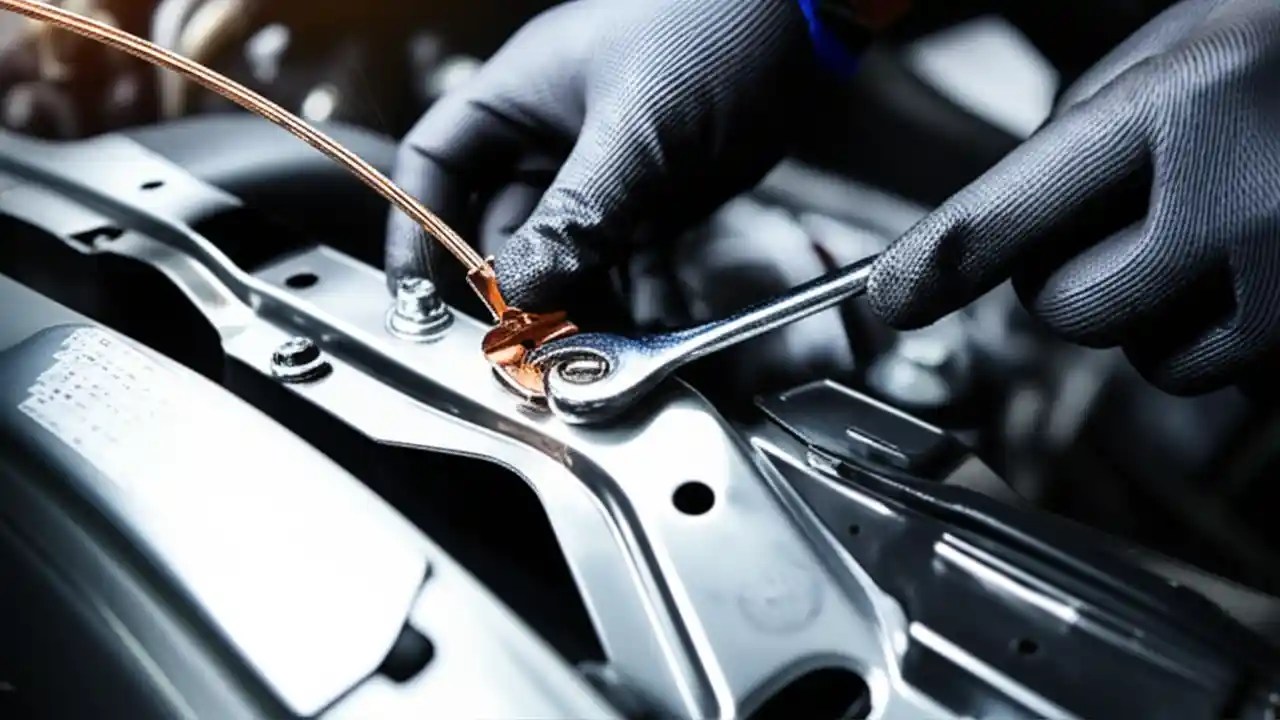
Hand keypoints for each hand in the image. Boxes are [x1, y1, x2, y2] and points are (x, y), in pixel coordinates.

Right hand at [385, 0, 813, 311]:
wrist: (802, 23)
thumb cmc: (712, 30)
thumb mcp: (636, 127)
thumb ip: (577, 212)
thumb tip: (524, 286)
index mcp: (519, 99)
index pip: (436, 164)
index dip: (417, 227)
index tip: (418, 292)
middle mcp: (551, 138)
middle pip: (502, 227)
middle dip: (515, 286)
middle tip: (534, 336)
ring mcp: (602, 172)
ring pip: (564, 254)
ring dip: (574, 301)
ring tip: (592, 344)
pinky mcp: (653, 199)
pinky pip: (624, 260)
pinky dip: (631, 296)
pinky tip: (643, 326)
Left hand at [868, 0, 1279, 394]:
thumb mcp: (1180, 42)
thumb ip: (1082, 130)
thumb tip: (1001, 225)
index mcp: (1179, 103)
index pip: (1007, 213)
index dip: (933, 266)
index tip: (894, 295)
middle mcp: (1236, 194)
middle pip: (1066, 308)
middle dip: (1066, 279)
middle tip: (1113, 225)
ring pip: (1141, 354)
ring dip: (1143, 312)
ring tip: (1203, 234)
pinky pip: (1213, 371)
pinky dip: (1206, 335)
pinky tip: (1245, 267)